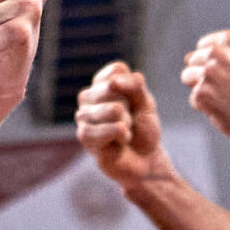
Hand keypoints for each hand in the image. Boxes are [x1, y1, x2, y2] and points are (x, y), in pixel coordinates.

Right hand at [75, 62, 169, 189]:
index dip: (133, 87)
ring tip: (126, 132)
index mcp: (102, 83)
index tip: (135, 103)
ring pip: (112, 109)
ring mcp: (83, 116)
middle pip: (112, 87)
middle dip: (130, 107)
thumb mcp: (146, 103)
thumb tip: (114, 82)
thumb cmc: (143, 129)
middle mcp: (88, 97)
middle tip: (129, 121)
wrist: (145, 159)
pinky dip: (120, 135)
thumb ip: (135, 86)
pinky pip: (104, 129)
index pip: (116, 70)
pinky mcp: (84, 136)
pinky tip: (122, 140)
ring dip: (127, 124)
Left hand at [182, 30, 229, 145]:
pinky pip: (194, 100)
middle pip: (192, 62)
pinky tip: (226, 109)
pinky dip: (206, 107)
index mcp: (229, 39)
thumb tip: (187, 57)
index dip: (213, 63)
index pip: (202, 46)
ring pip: (188, 79)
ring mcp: (207, 72)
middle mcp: (216, 52)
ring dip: (203, 91)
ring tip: (227, 98)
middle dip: (204, 76)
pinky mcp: (201, 93)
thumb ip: (218, 55)